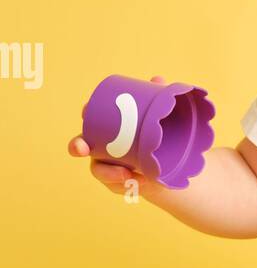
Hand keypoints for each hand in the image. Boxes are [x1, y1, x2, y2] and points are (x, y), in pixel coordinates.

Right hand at [68, 75, 165, 193]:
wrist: (166, 168)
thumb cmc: (156, 139)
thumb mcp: (159, 121)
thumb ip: (157, 100)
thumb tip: (157, 80)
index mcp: (107, 130)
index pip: (92, 118)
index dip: (86, 114)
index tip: (86, 111)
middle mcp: (101, 149)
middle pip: (82, 146)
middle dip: (79, 146)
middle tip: (84, 148)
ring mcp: (107, 167)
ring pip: (100, 171)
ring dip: (110, 173)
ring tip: (129, 174)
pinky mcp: (118, 184)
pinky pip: (118, 187)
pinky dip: (129, 186)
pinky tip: (141, 183)